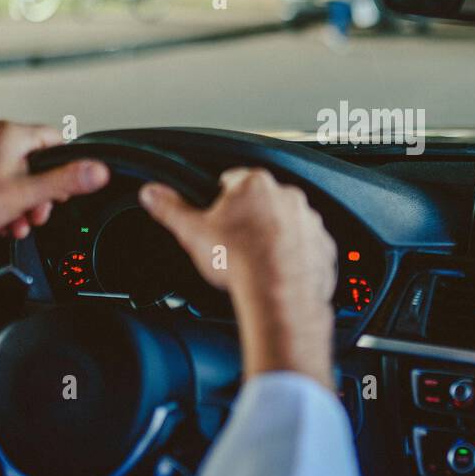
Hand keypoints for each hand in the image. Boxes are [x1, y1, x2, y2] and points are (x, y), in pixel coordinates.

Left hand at [0, 121, 109, 256]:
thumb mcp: (24, 195)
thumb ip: (65, 181)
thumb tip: (98, 170)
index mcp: (9, 133)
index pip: (57, 139)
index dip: (66, 167)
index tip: (64, 189)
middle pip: (34, 160)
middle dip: (39, 192)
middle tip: (35, 213)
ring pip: (12, 173)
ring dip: (19, 201)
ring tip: (13, 222)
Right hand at [139, 168, 337, 389]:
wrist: (278, 294)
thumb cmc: (240, 262)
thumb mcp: (192, 233)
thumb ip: (170, 209)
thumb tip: (152, 194)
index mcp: (254, 185)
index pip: (231, 181)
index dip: (219, 201)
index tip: (217, 220)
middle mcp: (287, 197)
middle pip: (261, 202)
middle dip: (248, 219)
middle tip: (234, 245)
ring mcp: (308, 221)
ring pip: (286, 223)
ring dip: (273, 237)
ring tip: (255, 262)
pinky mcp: (322, 246)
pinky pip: (306, 247)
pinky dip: (295, 256)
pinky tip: (278, 272)